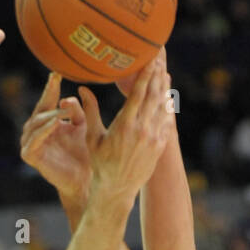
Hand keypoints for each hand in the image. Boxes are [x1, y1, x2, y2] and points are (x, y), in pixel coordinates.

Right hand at [20, 72, 100, 206]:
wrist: (84, 180)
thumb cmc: (85, 154)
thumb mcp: (83, 126)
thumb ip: (78, 110)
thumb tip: (73, 93)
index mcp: (47, 123)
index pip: (47, 101)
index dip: (51, 87)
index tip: (57, 73)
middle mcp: (35, 131)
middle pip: (40, 109)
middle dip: (48, 95)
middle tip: (56, 81)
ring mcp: (30, 143)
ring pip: (36, 122)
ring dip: (49, 113)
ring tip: (63, 108)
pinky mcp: (29, 155)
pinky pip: (34, 139)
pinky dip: (44, 130)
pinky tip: (55, 123)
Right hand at [88, 55, 172, 210]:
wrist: (117, 189)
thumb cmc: (100, 164)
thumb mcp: (92, 138)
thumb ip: (90, 111)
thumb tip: (82, 88)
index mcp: (124, 125)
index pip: (138, 93)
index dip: (145, 74)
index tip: (149, 59)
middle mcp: (142, 130)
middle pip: (153, 96)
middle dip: (156, 76)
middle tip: (159, 59)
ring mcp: (153, 138)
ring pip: (162, 107)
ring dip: (164, 89)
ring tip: (164, 74)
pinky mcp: (159, 146)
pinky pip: (167, 122)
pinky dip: (168, 108)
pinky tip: (167, 98)